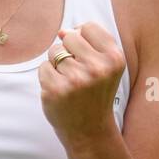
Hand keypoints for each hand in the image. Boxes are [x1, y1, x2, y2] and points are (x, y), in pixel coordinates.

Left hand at [40, 22, 124, 149]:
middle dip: (68, 51)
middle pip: (69, 37)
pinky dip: (47, 77)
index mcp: (114, 59)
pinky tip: (60, 90)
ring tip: (70, 82)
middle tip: (78, 73)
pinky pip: (43, 67)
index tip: (86, 56)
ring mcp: (76, 79)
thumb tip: (62, 31)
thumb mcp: (107, 67)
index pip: (88, 27)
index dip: (83, 39)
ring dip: (57, 64)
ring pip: (54, 51)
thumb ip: (90, 43)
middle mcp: (98, 68)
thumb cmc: (96, 94)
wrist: (90, 131)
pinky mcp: (56, 89)